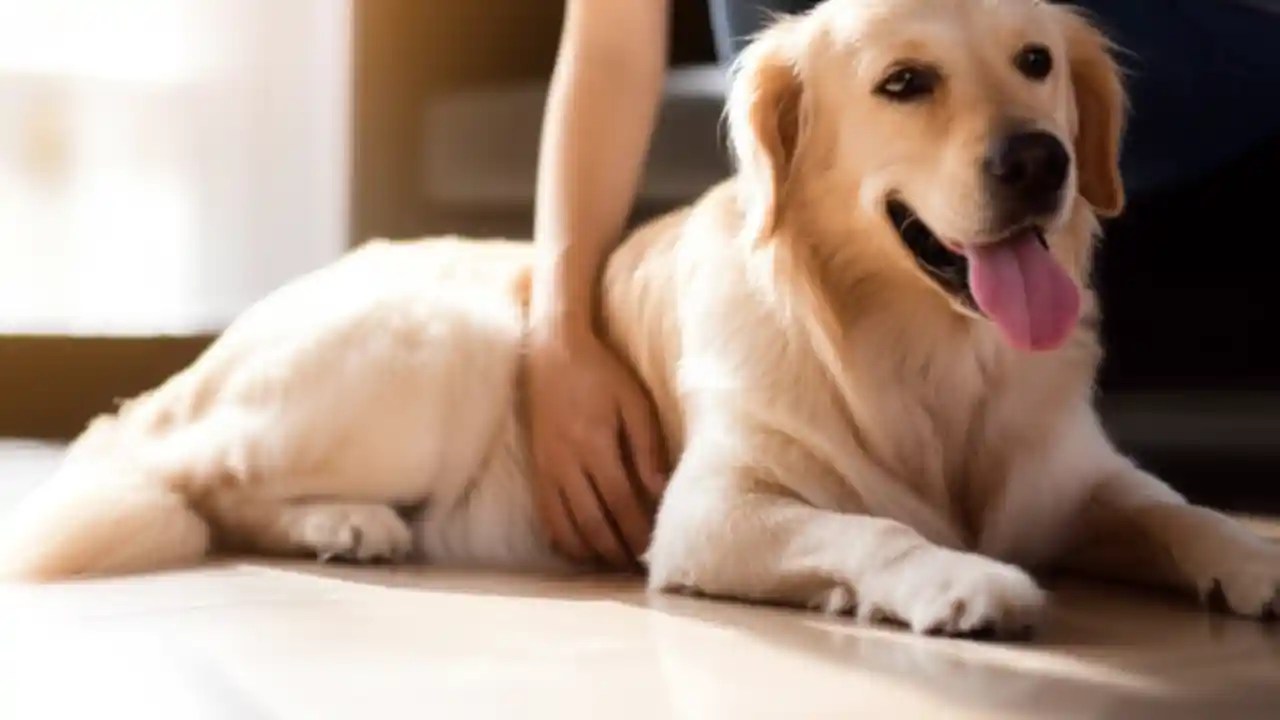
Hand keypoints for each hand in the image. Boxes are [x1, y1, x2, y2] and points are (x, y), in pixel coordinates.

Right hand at [524, 321, 667, 569]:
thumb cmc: (600, 374)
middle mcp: (566, 463)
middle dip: (617, 550)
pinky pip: (546, 517)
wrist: (551, 352)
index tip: (655, 550)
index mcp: (594, 444)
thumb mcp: (634, 402)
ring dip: (591, 551)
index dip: (638, 530)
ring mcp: (546, 469)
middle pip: (593, 522)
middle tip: (637, 566)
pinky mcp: (536, 470)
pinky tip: (582, 549)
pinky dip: (564, 540)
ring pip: (566, 526)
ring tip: (614, 562)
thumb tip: (660, 489)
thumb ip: (647, 447)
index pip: (620, 501)